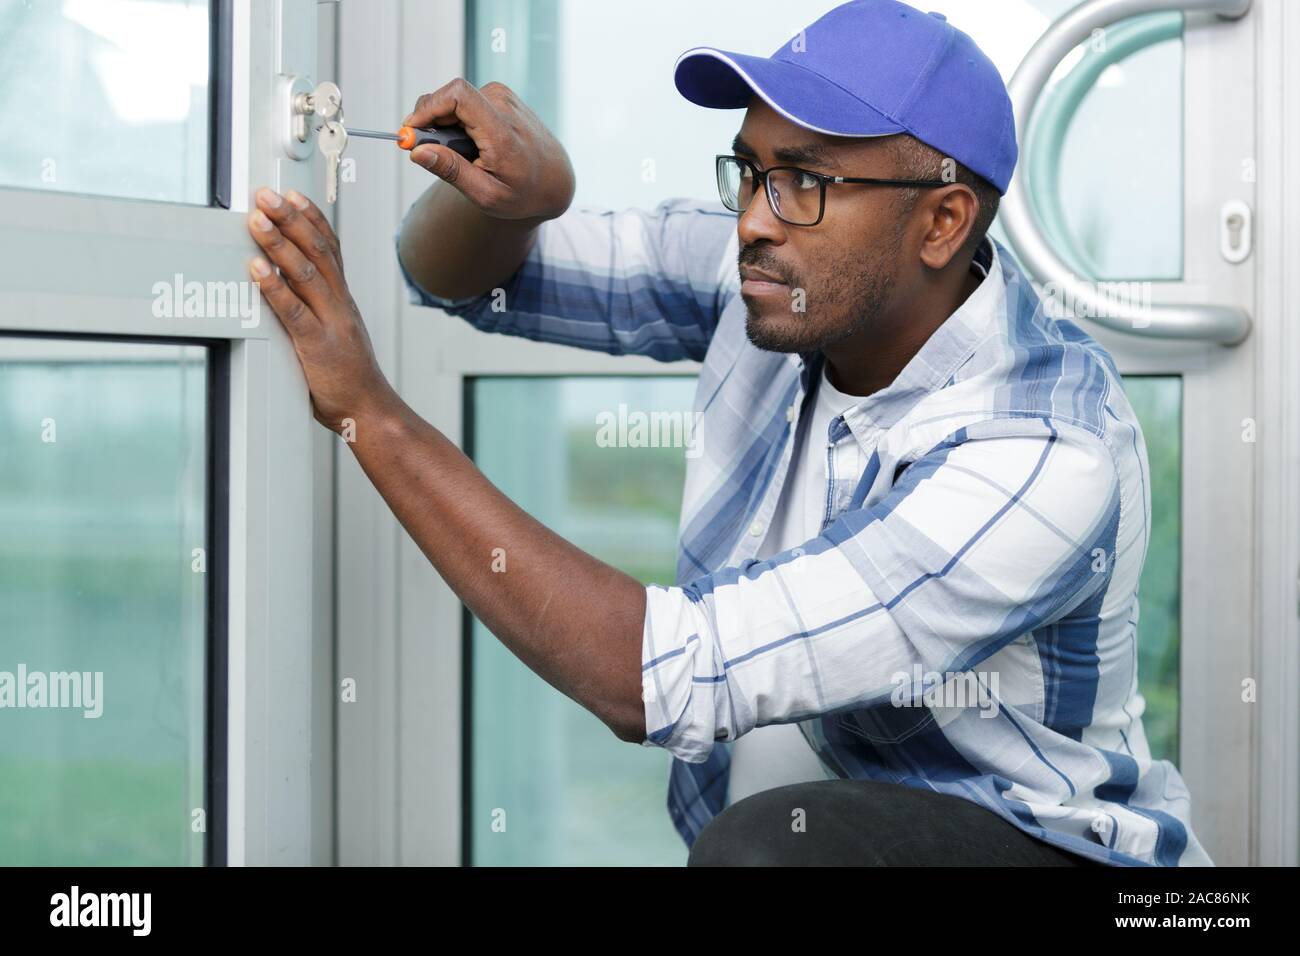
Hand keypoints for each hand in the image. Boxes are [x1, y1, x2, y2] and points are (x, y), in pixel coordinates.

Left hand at [246, 187, 400, 434]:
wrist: (369, 410)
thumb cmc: (348, 378)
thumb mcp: (335, 333)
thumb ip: (314, 310)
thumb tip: (281, 287)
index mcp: (343, 301)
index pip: (331, 248)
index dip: (311, 218)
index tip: (292, 195)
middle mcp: (340, 305)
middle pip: (318, 251)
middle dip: (290, 218)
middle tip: (265, 196)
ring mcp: (331, 323)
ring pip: (307, 273)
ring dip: (279, 243)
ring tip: (257, 221)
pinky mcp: (317, 345)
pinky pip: (293, 310)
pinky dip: (273, 287)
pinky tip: (256, 269)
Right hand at [404, 78, 574, 221]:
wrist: (555, 180)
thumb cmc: (523, 193)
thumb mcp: (487, 195)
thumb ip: (451, 171)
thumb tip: (417, 152)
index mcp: (500, 130)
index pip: (456, 96)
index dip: (427, 108)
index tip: (410, 131)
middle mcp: (503, 105)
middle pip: (449, 98)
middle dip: (431, 123)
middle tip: (430, 152)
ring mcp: (504, 97)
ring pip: (455, 101)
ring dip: (447, 125)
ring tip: (462, 155)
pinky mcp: (500, 96)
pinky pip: (466, 102)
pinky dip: (458, 122)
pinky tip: (471, 145)